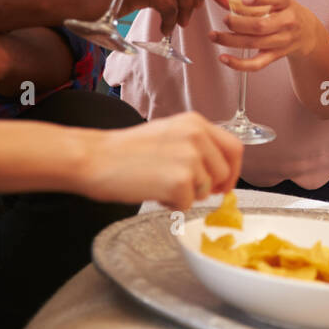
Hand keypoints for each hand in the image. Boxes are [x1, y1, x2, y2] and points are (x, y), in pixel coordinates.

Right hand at [79, 112, 242, 209]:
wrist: (94, 158)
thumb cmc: (125, 150)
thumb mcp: (168, 133)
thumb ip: (197, 146)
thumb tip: (220, 171)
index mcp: (196, 123)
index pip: (234, 148)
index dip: (233, 170)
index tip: (224, 184)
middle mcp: (197, 137)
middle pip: (224, 174)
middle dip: (209, 188)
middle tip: (185, 190)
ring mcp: (190, 159)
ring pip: (206, 191)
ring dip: (186, 195)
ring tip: (158, 184)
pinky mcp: (180, 182)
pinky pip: (187, 205)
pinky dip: (171, 205)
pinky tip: (152, 191)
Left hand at [208, 0, 320, 70]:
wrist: (306, 32)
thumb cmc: (284, 12)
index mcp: (286, 2)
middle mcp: (287, 21)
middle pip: (260, 25)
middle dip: (238, 24)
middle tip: (225, 20)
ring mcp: (282, 40)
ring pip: (254, 43)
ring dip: (230, 40)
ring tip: (215, 36)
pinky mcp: (276, 55)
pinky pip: (257, 64)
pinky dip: (238, 64)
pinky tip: (224, 58)